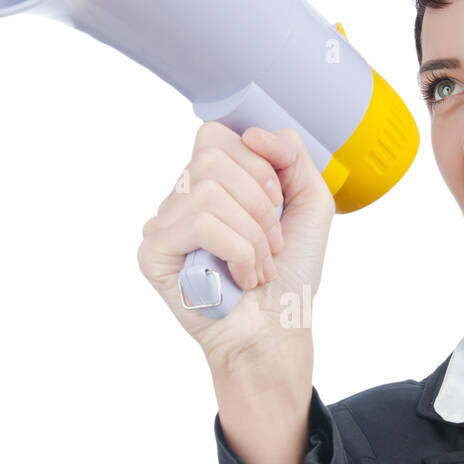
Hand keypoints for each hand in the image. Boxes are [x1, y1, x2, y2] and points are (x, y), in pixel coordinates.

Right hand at [137, 120, 334, 373]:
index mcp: (212, 182)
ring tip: (260, 266)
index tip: (278, 202)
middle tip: (273, 241)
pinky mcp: (152, 252)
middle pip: (210, 158)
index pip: (216, 136)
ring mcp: (163, 224)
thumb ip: (293, 155)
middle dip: (259, 202)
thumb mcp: (311, 203)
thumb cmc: (289, 274)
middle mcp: (182, 198)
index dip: (256, 163)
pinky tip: (241, 276)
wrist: (277, 330)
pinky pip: (197, 224)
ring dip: (251, 233)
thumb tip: (255, 134)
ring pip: (206, 191)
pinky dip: (235, 250)